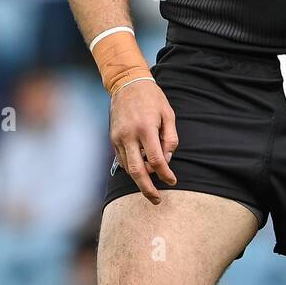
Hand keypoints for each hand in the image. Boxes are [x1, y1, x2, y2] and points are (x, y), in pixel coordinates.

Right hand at [109, 80, 178, 203]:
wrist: (127, 84)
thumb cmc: (152, 99)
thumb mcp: (168, 114)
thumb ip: (170, 138)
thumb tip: (167, 160)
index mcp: (146, 129)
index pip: (157, 160)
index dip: (166, 174)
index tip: (172, 181)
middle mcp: (129, 135)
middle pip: (138, 171)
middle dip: (148, 189)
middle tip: (157, 200)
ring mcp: (118, 138)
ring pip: (128, 168)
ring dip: (140, 179)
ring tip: (152, 183)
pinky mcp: (113, 139)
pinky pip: (122, 160)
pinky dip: (132, 168)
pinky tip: (142, 169)